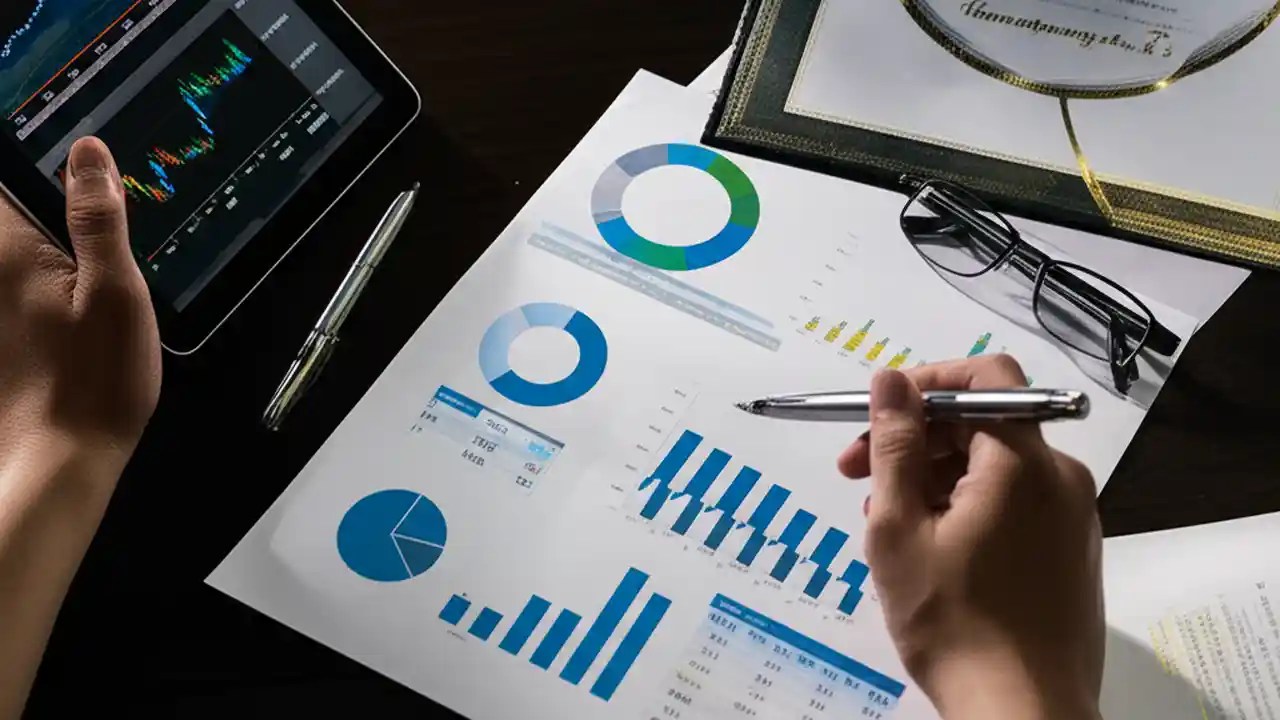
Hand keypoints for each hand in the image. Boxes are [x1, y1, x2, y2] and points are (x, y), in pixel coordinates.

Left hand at [0, 136, 160, 463]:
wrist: (61, 458)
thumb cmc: (96, 380)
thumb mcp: (115, 290)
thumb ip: (98, 218)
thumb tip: (88, 152)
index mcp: (10, 248)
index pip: (8, 174)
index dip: (37, 151)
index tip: (76, 146)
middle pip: (15, 209)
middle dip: (57, 197)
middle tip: (103, 195)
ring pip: (21, 245)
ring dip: (58, 236)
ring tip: (101, 246)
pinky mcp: (6, 328)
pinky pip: (23, 278)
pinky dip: (51, 268)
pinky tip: (85, 287)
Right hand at [839, 356, 1102, 719]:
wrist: (1022, 713)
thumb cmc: (952, 622)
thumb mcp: (900, 530)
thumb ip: (895, 446)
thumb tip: (890, 380)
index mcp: (1023, 463)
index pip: (984, 378)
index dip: (926, 382)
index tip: (878, 415)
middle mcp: (1060, 478)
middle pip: (984, 422)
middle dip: (916, 438)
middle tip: (854, 473)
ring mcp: (1071, 516)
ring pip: (994, 466)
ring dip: (934, 477)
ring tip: (882, 523)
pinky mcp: (1069, 551)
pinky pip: (1013, 502)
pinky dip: (966, 506)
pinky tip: (926, 547)